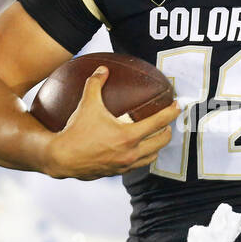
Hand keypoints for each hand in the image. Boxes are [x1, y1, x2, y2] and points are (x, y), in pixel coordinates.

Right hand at [43, 66, 180, 178]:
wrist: (62, 158)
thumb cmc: (76, 131)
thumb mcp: (87, 104)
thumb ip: (95, 83)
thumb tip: (103, 69)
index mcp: (129, 135)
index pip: (159, 123)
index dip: (171, 112)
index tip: (178, 106)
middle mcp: (131, 152)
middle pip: (162, 141)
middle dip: (168, 130)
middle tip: (167, 122)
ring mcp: (126, 165)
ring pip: (152, 156)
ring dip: (157, 145)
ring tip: (156, 136)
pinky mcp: (118, 172)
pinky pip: (139, 164)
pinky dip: (143, 156)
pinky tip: (138, 149)